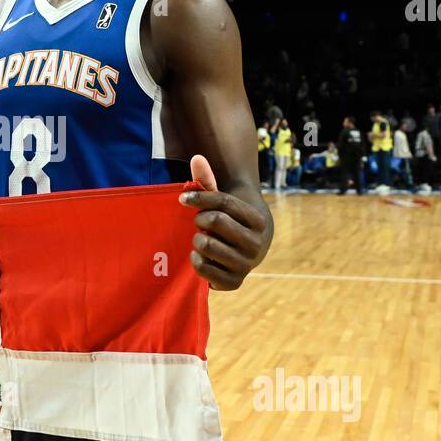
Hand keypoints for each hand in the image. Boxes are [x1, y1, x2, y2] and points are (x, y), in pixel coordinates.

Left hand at [179, 155, 268, 290]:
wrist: (241, 253)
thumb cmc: (227, 222)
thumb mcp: (220, 202)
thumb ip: (207, 181)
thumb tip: (197, 157)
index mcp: (258, 220)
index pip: (224, 202)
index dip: (200, 198)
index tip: (183, 199)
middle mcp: (256, 244)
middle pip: (215, 221)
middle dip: (200, 220)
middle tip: (198, 223)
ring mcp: (246, 265)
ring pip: (208, 245)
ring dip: (197, 240)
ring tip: (200, 240)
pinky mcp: (233, 283)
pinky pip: (203, 268)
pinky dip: (195, 260)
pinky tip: (198, 256)